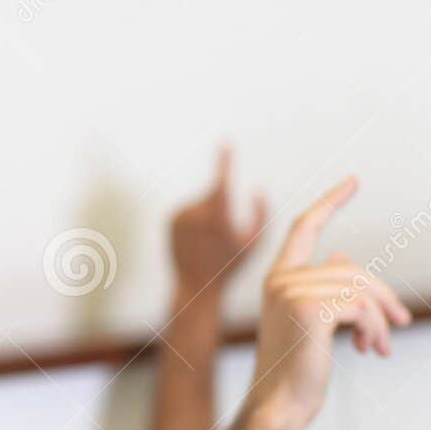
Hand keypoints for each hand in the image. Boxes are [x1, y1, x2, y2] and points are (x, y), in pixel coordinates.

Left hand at [171, 147, 267, 299]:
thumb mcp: (253, 244)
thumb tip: (259, 189)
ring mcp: (180, 216)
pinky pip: (189, 210)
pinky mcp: (170, 219)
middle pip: (214, 194)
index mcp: (218, 219)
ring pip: (201, 203)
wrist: (196, 287)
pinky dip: (196, 220)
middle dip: (222, 206)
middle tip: (224, 234)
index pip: (221, 181)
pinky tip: (198, 240)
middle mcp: (196, 215)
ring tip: (210, 242)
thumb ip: (260, 214)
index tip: (226, 142)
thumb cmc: (230, 268)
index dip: (225, 160)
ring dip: (209, 215)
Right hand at [246, 176, 411, 423]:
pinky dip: (375, 331)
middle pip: (352, 269)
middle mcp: (281, 279)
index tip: (354, 181)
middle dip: (383, 297)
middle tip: (402, 323)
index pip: (305, 226)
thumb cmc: (298, 369)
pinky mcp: (310, 310)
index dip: (330, 201)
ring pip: (361, 290)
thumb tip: (344, 255)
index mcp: (279, 278)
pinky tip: (370, 351)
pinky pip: (362, 309)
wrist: (281, 407)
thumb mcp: (313, 323)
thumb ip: (325, 288)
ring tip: (380, 347)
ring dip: (380, 321)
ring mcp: (293, 292)